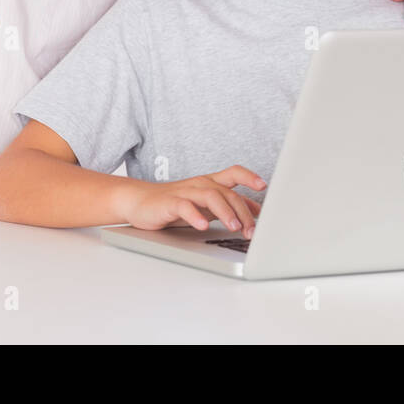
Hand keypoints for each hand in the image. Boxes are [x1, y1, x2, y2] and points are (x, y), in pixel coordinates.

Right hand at [120, 165, 264, 237]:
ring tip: (234, 227)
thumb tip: (256, 211)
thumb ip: (229, 205)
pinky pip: (185, 207)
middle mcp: (200, 184)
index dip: (250, 177)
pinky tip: (203, 227)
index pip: (234, 173)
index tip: (263, 186)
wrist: (139, 201)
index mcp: (210, 182)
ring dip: (225, 211)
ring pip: (210, 196)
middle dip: (243, 211)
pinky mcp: (170, 203)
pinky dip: (195, 216)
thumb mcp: (206, 204)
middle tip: (252, 231)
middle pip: (227, 192)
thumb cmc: (175, 203)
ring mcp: (185, 192)